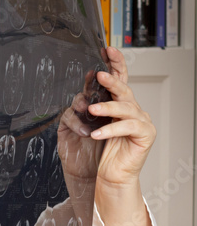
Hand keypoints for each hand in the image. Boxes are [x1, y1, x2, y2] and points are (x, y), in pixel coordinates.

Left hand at [87, 46, 156, 187]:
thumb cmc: (99, 151)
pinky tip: (97, 133)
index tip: (107, 50)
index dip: (116, 63)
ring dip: (108, 108)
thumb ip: (89, 107)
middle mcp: (133, 110)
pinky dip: (110, 129)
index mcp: (120, 104)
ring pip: (126, 108)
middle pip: (124, 90)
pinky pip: (127, 128)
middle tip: (100, 75)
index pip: (120, 79)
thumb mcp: (90, 124)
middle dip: (113, 81)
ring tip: (92, 110)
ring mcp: (141, 121)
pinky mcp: (144, 135)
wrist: (110, 175)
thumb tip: (81, 92)